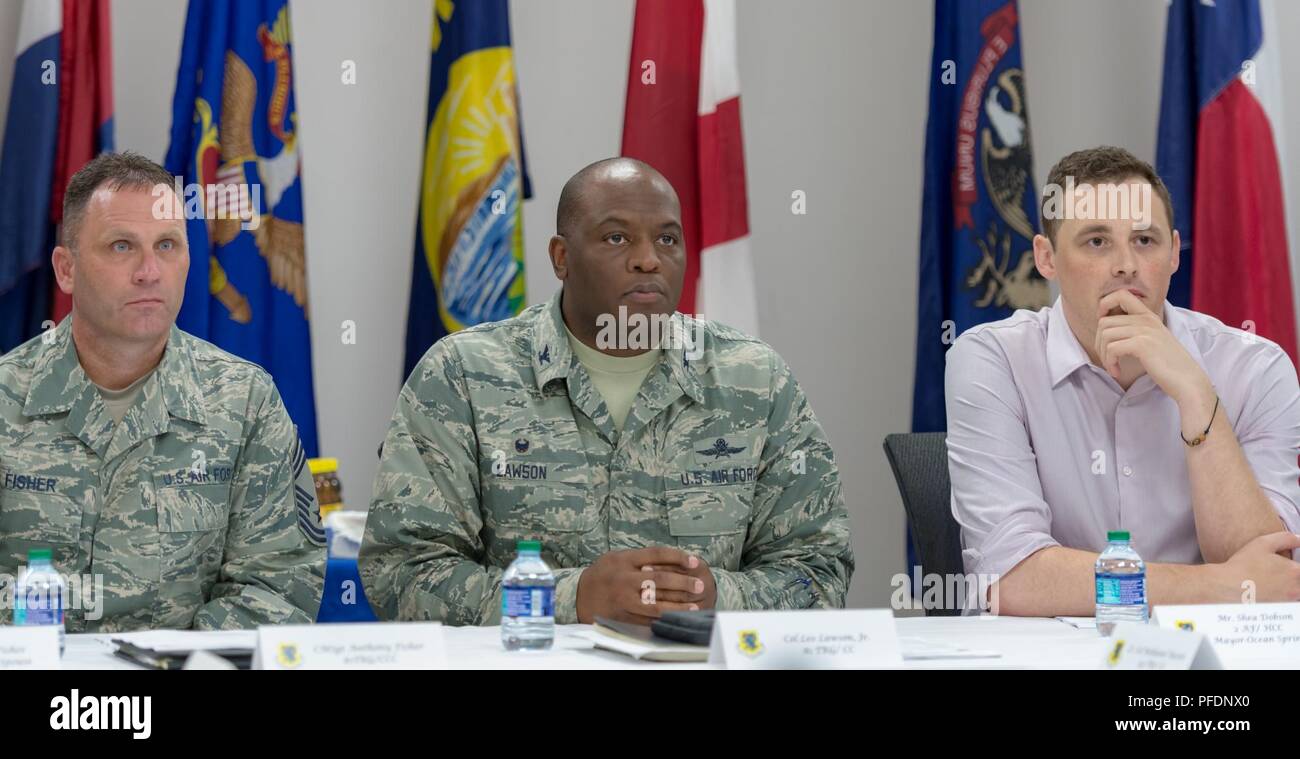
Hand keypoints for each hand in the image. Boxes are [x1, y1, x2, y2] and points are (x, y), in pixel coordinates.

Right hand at [575, 547, 708, 623]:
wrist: (577, 595)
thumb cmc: (602, 573)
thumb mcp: (616, 557)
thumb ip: (639, 558)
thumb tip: (670, 558)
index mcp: (625, 560)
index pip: (657, 554)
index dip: (678, 557)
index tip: (694, 561)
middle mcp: (624, 579)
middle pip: (659, 580)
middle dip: (683, 583)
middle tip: (700, 585)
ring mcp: (623, 599)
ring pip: (655, 603)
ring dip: (677, 605)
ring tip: (694, 606)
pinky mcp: (622, 615)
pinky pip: (646, 619)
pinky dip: (663, 619)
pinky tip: (676, 618)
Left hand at [1094, 290, 1214, 416]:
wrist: (1187, 380)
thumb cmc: (1168, 365)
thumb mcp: (1153, 340)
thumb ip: (1135, 330)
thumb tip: (1105, 331)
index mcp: (1149, 316)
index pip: (1121, 295)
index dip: (1105, 305)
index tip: (1102, 323)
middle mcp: (1146, 320)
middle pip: (1104, 322)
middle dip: (1100, 343)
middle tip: (1108, 360)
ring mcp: (1145, 330)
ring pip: (1105, 335)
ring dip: (1104, 355)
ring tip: (1113, 367)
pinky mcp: (1142, 344)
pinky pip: (1111, 348)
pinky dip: (1109, 363)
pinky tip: (1117, 372)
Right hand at [1210, 532, 1299, 602]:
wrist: (1225, 587)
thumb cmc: (1242, 565)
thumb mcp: (1262, 543)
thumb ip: (1286, 538)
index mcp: (1295, 571)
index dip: (1296, 568)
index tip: (1289, 568)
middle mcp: (1295, 589)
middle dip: (1294, 578)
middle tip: (1277, 575)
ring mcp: (1288, 603)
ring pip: (1296, 595)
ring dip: (1291, 590)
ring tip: (1273, 585)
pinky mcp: (1279, 612)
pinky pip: (1289, 607)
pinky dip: (1283, 601)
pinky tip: (1270, 595)